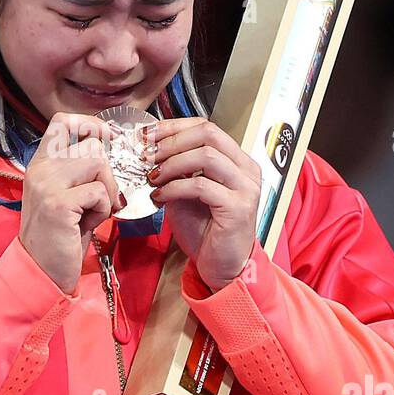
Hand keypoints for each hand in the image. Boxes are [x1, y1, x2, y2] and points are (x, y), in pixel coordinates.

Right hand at [19, 113, 122, 295]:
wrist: (41, 270)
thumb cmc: (61, 234)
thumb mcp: (66, 195)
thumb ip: (79, 170)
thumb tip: (111, 146)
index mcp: (40, 163)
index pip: (62, 120)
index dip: (91, 124)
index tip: (108, 140)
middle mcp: (40, 168)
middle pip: (92, 146)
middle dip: (107, 174)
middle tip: (98, 200)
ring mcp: (46, 184)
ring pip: (98, 163)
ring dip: (106, 191)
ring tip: (91, 212)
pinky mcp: (58, 203)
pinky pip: (99, 192)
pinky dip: (103, 210)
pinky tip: (86, 224)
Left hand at [145, 117, 261, 291]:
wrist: (222, 267)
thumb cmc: (206, 231)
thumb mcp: (187, 192)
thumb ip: (177, 170)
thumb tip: (149, 150)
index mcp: (236, 161)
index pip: (206, 127)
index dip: (173, 127)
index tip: (147, 135)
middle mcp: (246, 169)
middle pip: (208, 134)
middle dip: (171, 141)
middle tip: (147, 155)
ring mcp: (245, 188)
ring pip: (205, 156)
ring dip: (171, 164)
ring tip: (152, 177)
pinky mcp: (237, 208)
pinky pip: (201, 186)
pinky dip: (174, 188)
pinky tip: (159, 197)